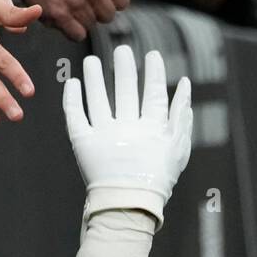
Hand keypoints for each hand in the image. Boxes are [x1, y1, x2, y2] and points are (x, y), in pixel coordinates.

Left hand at [63, 45, 192, 222]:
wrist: (130, 206)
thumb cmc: (158, 180)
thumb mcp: (178, 150)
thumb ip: (181, 118)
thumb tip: (185, 86)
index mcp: (152, 129)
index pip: (153, 93)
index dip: (153, 73)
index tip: (152, 55)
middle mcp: (128, 127)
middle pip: (125, 89)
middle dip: (124, 67)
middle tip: (122, 49)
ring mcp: (105, 134)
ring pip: (98, 98)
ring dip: (94, 77)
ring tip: (90, 61)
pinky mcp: (84, 144)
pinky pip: (76, 117)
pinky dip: (72, 99)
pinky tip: (71, 83)